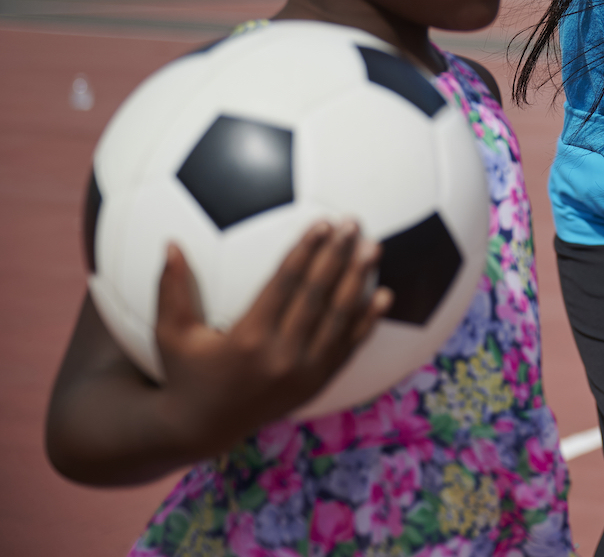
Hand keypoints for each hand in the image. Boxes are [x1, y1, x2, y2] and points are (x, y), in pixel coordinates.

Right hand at [154, 220, 391, 455]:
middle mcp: (282, 357)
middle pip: (318, 297)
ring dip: (358, 281)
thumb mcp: (171, 334)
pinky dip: (367, 322)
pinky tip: (384, 296)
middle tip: (354, 223)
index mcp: (248, 339)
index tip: (322, 224)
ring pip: (338, 319)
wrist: (204, 428)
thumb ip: (171, 289)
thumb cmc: (184, 372)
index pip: (286, 285)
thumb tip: (169, 243)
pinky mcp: (317, 383)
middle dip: (338, 257)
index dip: (306, 252)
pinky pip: (348, 347)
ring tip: (373, 249)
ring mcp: (305, 373)